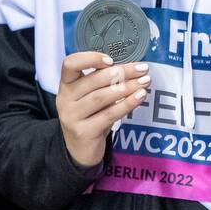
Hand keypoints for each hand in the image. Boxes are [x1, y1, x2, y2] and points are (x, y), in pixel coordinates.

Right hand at [57, 51, 149, 167]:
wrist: (80, 151)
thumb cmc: (89, 117)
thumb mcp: (89, 97)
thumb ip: (102, 82)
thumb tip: (132, 67)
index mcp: (66, 85)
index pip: (70, 64)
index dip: (90, 58)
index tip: (111, 60)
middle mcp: (65, 99)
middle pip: (93, 81)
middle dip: (121, 72)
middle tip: (142, 69)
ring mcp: (72, 117)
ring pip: (101, 97)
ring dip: (126, 87)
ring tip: (145, 82)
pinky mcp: (83, 132)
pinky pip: (108, 115)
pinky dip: (126, 104)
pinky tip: (139, 97)